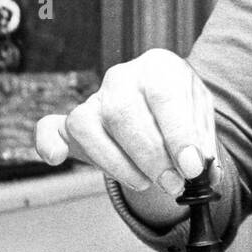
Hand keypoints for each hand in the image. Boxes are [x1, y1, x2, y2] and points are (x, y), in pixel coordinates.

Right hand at [35, 48, 220, 198]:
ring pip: (89, 125)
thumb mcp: (203, 121)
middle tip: (173, 183)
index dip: (177, 134)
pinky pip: (50, 128)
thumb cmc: (182, 113)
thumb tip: (203, 172)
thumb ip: (202, 144)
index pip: (164, 95)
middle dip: (151, 157)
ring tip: (147, 181)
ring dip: (118, 163)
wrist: (164, 109)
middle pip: (124, 113)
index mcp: (158, 67)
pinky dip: (48, 143)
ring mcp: (95, 98)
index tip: (191, 166)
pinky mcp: (74, 122)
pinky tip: (57, 157)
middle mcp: (122, 77)